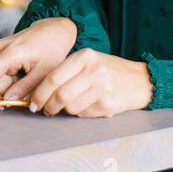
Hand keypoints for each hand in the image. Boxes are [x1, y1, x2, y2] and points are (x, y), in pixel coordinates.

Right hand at [0, 17, 77, 101]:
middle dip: (6, 92)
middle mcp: (0, 49)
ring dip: (10, 86)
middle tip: (26, 95)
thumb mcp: (44, 71)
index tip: (1, 106)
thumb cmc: (53, 47)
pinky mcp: (2, 52)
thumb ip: (25, 87)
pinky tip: (27, 75)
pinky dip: (12, 79)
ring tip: (30, 81)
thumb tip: (7, 101)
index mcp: (10, 52)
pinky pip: (2, 72)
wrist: (56, 29)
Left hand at [27, 49, 153, 117]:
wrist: (139, 80)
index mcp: (85, 56)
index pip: (53, 77)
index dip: (39, 93)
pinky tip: (86, 107)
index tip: (33, 103)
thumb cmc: (109, 71)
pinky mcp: (108, 103)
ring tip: (67, 108)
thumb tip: (40, 90)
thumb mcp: (89, 62)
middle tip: (44, 110)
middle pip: (60, 94)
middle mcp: (93, 70)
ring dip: (64, 112)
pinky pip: (84, 114)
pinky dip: (80, 114)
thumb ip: (67, 72)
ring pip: (70, 107)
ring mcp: (102, 87)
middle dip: (48, 106)